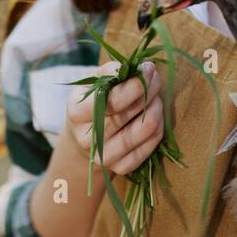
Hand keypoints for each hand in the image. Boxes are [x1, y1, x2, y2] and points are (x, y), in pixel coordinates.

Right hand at [65, 60, 164, 174]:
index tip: (148, 69)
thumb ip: (111, 72)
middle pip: (132, 112)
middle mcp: (88, 139)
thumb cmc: (92, 103)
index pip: (112, 100)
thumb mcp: (93, 83)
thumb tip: (136, 69)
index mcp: (77, 113)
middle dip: (149, 91)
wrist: (85, 138)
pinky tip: (155, 116)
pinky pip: (151, 145)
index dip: (135, 84)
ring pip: (146, 128)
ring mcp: (105, 157)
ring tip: (155, 97)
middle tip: (155, 79)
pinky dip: (159, 127)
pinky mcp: (121, 167)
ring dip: (157, 108)